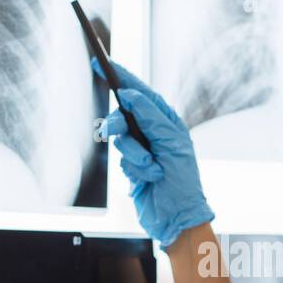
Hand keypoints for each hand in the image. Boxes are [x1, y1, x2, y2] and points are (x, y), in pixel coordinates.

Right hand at [94, 58, 213, 248]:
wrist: (176, 219)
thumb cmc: (182, 184)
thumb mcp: (170, 145)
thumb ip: (150, 117)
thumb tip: (131, 94)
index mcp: (168, 121)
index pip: (141, 92)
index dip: (121, 76)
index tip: (100, 62)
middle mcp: (155, 132)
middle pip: (123, 114)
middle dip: (119, 126)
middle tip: (113, 131)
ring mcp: (143, 149)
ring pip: (120, 139)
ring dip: (133, 157)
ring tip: (151, 169)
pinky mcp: (133, 166)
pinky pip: (121, 159)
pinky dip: (132, 170)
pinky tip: (147, 178)